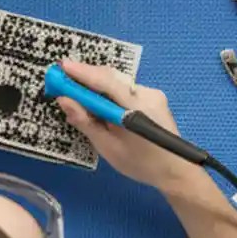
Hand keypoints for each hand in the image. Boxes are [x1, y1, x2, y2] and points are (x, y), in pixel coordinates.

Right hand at [53, 60, 204, 191]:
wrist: (175, 170)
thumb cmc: (139, 163)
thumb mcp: (107, 147)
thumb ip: (85, 121)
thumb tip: (64, 100)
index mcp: (135, 108)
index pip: (105, 82)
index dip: (82, 73)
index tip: (61, 67)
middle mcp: (146, 94)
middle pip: (112, 77)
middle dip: (86, 75)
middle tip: (63, 78)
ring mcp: (152, 93)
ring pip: (118, 82)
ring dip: (97, 84)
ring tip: (77, 92)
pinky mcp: (154, 96)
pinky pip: (126, 89)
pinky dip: (109, 92)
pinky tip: (100, 103)